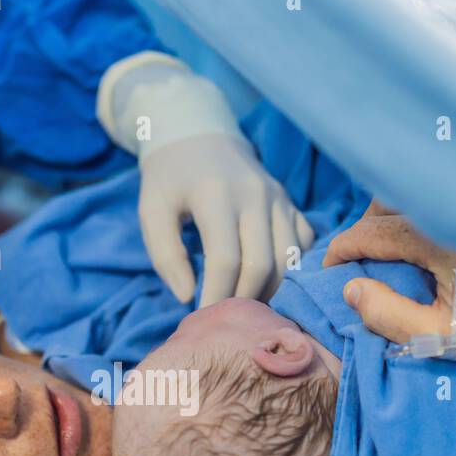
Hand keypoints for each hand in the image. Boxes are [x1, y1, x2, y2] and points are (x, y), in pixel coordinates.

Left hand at [139, 134, 313, 307]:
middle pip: (262, 265)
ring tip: (246, 307)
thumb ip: (165, 255)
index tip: (204, 319)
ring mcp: (278, 198)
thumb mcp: (152, 211)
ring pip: (289, 259)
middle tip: (226, 318)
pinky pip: (303, 246)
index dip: (216, 297)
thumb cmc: (170, 180)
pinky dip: (292, 271)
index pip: (226, 260)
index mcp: (216, 194)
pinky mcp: (290, 203)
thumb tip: (188, 296)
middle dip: (244, 300)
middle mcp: (255, 194)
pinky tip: (269, 284)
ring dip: (271, 291)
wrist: (199, 136)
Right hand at [324, 211, 455, 342]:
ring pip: (410, 196)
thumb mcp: (440, 333)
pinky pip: (433, 205)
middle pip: (386, 204)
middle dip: (362, 228)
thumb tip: (352, 290)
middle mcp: (447, 214)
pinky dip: (413, 216)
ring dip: (388, 218)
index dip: (342, 249)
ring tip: (383, 250)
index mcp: (434, 239)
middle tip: (354, 258)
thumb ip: (390, 315)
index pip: (370, 232)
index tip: (330, 267)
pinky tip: (416, 247)